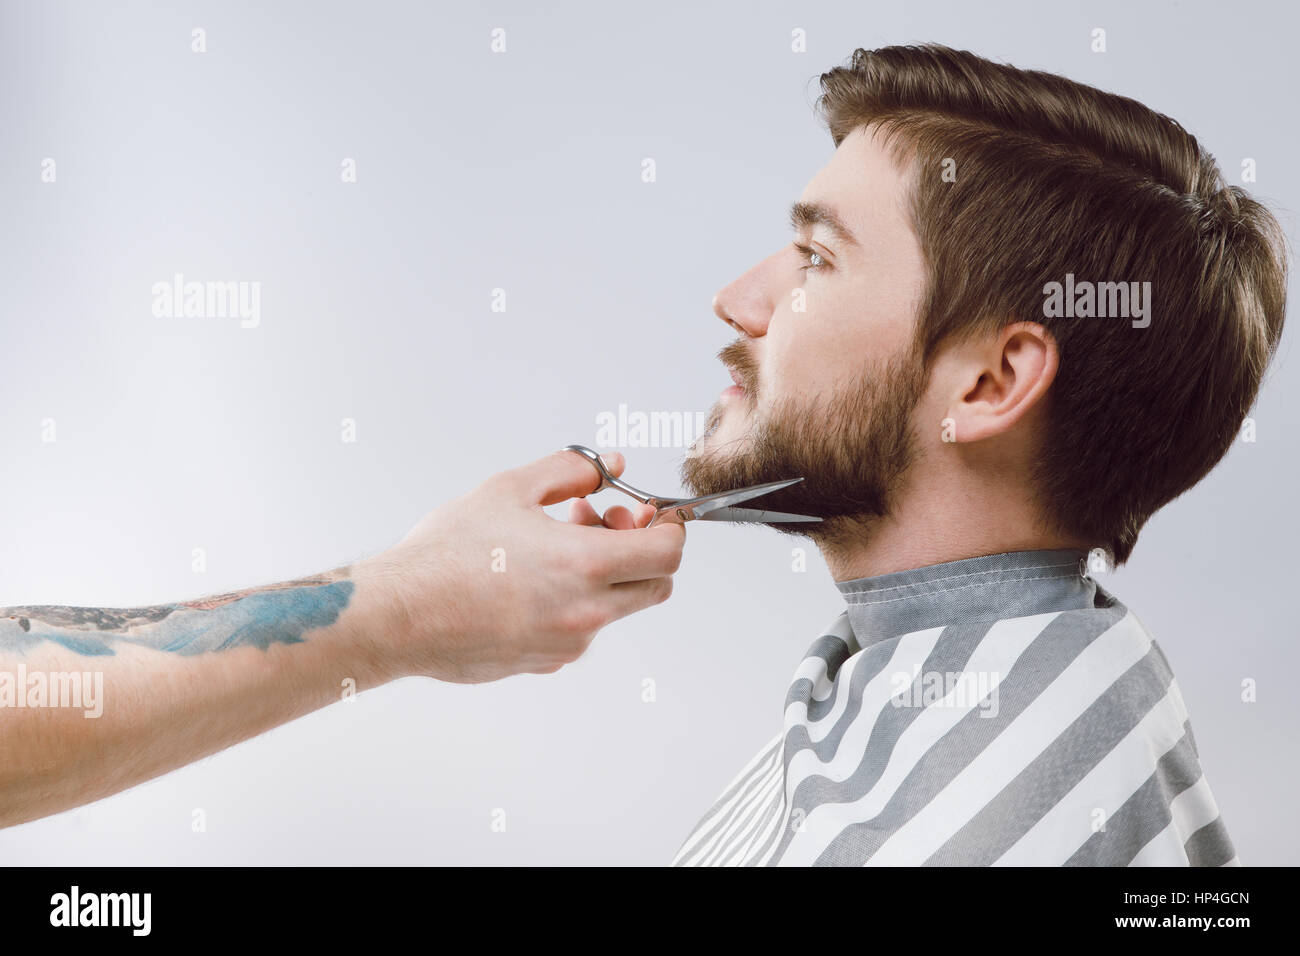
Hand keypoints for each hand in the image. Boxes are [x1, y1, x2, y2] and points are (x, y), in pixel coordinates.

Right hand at [361, 449, 684, 683]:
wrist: (399, 614)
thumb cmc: (446, 553)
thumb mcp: (509, 489)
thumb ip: (571, 471)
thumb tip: (611, 468)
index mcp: (584, 565)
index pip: (667, 554)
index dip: (670, 528)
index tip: (650, 513)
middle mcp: (585, 612)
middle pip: (655, 585)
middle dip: (642, 550)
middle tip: (602, 522)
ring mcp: (567, 645)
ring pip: (616, 607)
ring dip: (604, 574)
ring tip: (553, 544)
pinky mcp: (546, 663)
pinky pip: (580, 629)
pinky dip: (574, 602)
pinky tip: (530, 579)